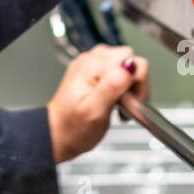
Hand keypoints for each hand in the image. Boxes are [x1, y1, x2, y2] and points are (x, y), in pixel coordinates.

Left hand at [46, 45, 149, 163]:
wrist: (58, 134)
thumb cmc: (73, 128)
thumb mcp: (95, 111)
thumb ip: (112, 86)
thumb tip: (129, 67)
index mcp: (92, 66)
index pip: (131, 62)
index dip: (135, 85)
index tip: (128, 104)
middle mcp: (91, 60)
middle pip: (130, 59)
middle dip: (134, 83)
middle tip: (125, 105)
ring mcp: (92, 64)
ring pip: (126, 65)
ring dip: (129, 85)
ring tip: (119, 104)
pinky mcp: (94, 71)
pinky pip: (118, 70)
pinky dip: (122, 85)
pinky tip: (114, 99)